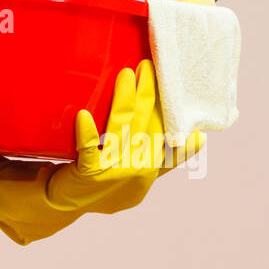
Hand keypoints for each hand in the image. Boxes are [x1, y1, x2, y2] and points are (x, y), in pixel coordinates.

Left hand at [0, 58, 204, 244]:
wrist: (68, 203)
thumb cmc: (104, 182)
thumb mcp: (142, 172)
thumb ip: (168, 157)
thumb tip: (200, 137)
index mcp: (151, 164)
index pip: (164, 127)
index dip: (166, 103)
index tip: (169, 78)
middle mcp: (137, 167)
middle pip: (145, 123)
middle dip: (148, 93)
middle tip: (146, 65)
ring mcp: (114, 171)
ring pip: (122, 129)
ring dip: (124, 101)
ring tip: (125, 76)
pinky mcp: (90, 174)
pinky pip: (89, 150)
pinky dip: (86, 133)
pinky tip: (83, 116)